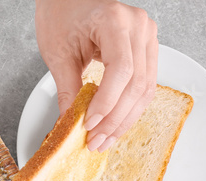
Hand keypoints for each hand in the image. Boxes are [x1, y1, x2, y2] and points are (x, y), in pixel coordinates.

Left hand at [34, 0, 157, 151]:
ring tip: (105, 140)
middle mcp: (139, 26)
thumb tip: (71, 124)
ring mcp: (147, 36)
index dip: (106, 102)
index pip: (120, 70)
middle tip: (96, 142)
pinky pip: (144, 83)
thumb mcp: (58, 53)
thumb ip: (68, 89)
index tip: (89, 125)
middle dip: (115, 118)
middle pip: (136, 83)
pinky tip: (114, 124)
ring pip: (145, 88)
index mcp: (115, 21)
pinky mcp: (146, 48)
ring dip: (125, 119)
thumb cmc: (61, 14)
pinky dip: (130, 107)